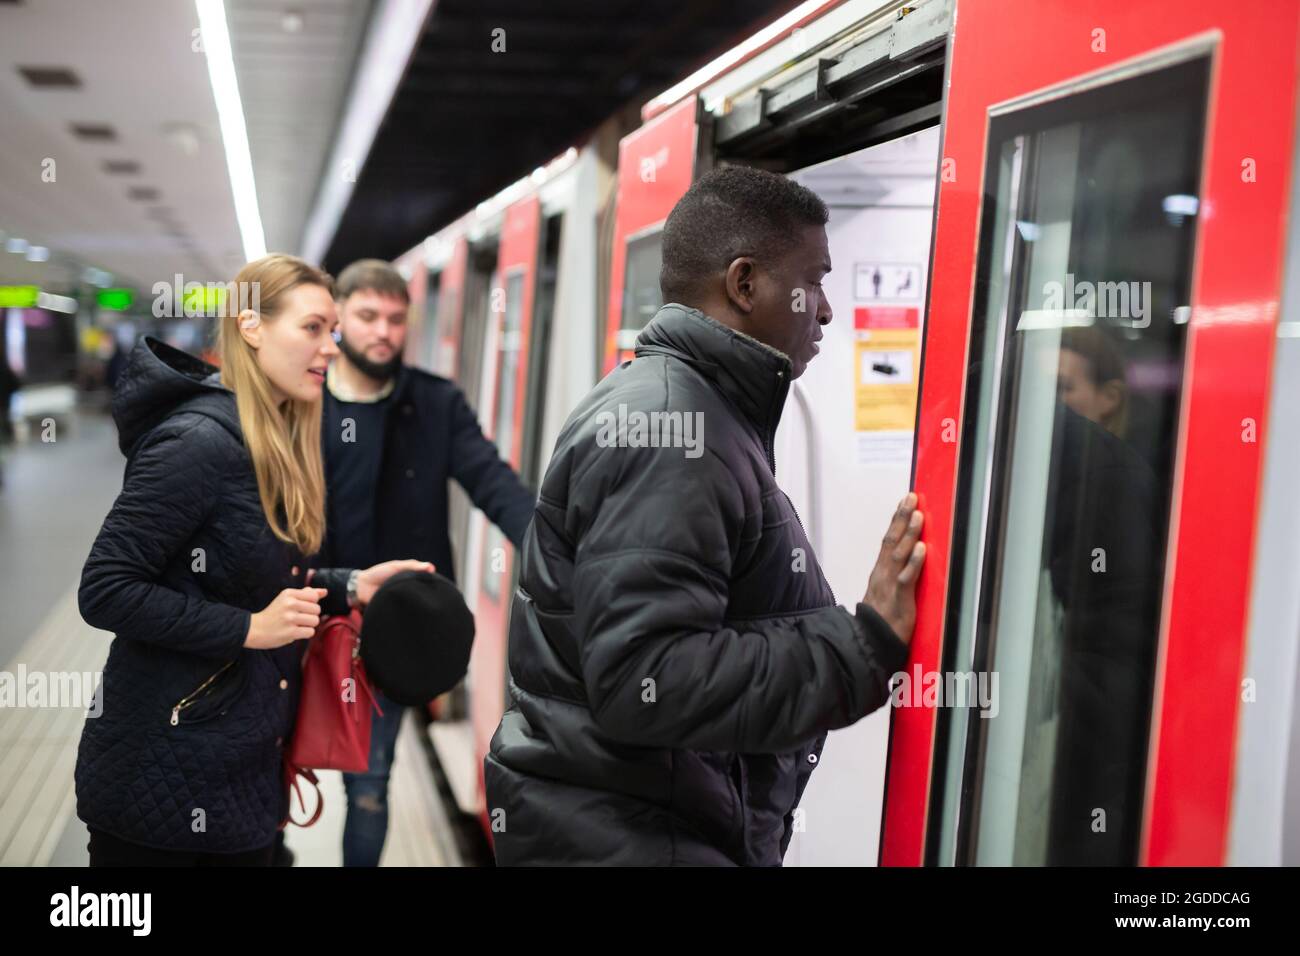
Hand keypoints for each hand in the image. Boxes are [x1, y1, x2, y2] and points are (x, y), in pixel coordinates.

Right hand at [246, 587, 327, 648]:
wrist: (254, 629)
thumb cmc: (274, 614)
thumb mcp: (286, 599)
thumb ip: (306, 594)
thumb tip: (324, 591)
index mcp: (289, 593)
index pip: (314, 596)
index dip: (311, 604)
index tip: (301, 608)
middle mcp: (289, 604)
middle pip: (317, 610)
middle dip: (310, 616)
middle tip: (298, 618)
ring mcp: (290, 618)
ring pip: (315, 621)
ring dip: (308, 625)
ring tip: (296, 625)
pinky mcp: (290, 632)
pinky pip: (310, 632)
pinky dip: (305, 634)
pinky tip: (295, 632)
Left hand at [355, 560, 435, 607]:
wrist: (361, 587)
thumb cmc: (379, 573)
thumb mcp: (396, 566)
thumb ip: (412, 566)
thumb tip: (432, 568)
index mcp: (410, 581)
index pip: (426, 585)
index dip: (433, 586)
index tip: (443, 588)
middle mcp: (408, 592)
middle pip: (421, 596)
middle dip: (427, 597)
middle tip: (437, 600)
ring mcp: (402, 602)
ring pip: (414, 605)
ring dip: (418, 605)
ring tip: (427, 607)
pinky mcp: (396, 610)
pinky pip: (405, 613)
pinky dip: (409, 613)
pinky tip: (415, 613)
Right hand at [862, 493, 926, 645]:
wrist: (870, 643)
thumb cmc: (880, 620)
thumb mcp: (885, 593)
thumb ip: (895, 575)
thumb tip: (906, 560)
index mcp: (880, 571)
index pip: (889, 539)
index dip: (897, 520)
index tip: (905, 501)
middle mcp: (883, 573)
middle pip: (892, 539)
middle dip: (902, 517)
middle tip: (911, 497)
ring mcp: (889, 584)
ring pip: (898, 553)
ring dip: (909, 532)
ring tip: (918, 515)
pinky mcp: (898, 598)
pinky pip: (906, 577)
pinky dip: (914, 561)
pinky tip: (921, 548)